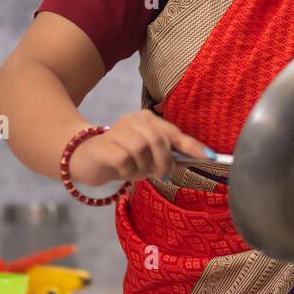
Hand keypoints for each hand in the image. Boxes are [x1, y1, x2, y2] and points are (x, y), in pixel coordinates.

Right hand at [66, 110, 210, 185]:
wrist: (84, 158)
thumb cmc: (123, 156)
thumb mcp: (148, 155)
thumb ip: (168, 153)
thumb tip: (198, 157)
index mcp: (146, 119)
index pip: (173, 132)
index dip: (191, 145)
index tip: (209, 157)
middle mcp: (132, 121)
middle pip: (159, 140)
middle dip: (164, 161)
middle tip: (160, 174)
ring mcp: (116, 132)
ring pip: (141, 149)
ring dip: (142, 168)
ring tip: (134, 172)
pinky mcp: (103, 146)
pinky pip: (124, 160)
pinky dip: (127, 171)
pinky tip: (121, 172)